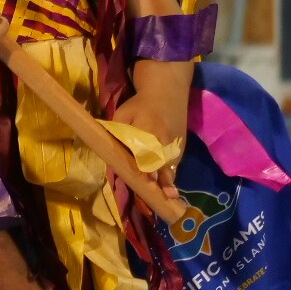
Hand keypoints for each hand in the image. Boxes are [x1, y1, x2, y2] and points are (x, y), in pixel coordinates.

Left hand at [113, 69, 191, 196]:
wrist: (167, 91)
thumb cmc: (140, 104)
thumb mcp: (123, 114)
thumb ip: (117, 133)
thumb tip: (109, 151)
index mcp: (150, 132)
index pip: (147, 154)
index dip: (146, 168)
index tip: (146, 181)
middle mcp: (165, 141)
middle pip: (163, 164)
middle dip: (162, 181)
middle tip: (164, 197)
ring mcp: (175, 145)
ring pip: (171, 167)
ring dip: (169, 183)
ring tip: (170, 198)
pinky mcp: (181, 147)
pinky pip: (175, 164)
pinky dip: (171, 176)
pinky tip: (169, 190)